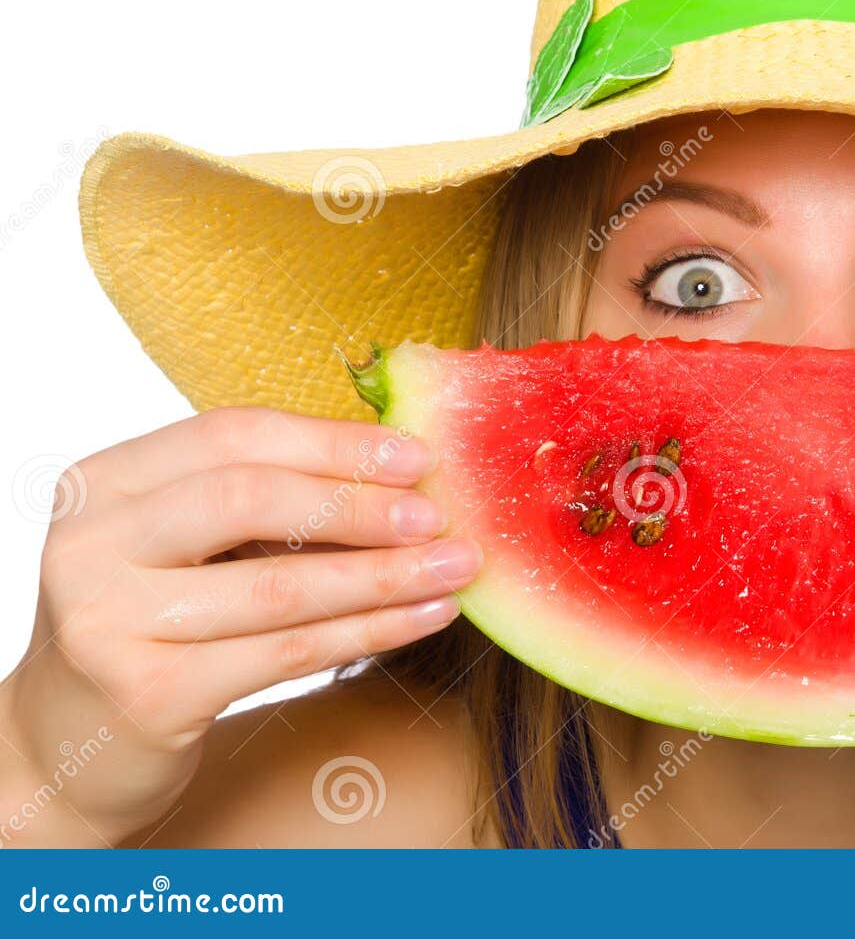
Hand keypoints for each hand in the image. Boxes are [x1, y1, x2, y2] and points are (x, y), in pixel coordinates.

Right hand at [0, 407, 479, 845]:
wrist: (69, 746)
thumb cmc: (154, 623)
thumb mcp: (186, 547)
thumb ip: (263, 500)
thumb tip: (403, 468)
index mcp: (101, 483)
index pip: (231, 435)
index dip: (333, 442)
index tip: (418, 454)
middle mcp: (89, 544)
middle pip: (249, 499)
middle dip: (360, 505)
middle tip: (441, 515)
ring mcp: (109, 621)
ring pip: (280, 585)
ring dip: (385, 576)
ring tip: (459, 567)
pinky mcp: (148, 693)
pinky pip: (286, 653)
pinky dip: (370, 632)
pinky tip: (427, 617)